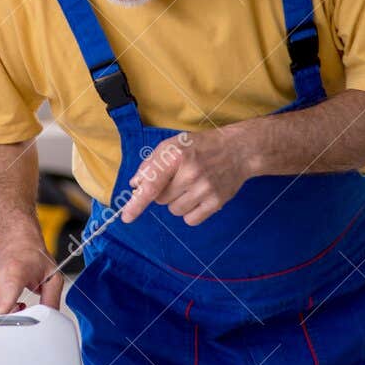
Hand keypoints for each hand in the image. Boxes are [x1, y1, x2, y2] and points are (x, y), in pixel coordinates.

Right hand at [0, 239, 63, 313]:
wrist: (14, 243)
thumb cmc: (33, 258)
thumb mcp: (52, 276)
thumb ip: (52, 299)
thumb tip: (50, 318)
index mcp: (13, 274)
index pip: (4, 306)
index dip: (11, 320)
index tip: (19, 322)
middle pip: (0, 315)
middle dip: (14, 317)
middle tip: (25, 306)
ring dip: (6, 314)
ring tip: (16, 301)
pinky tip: (7, 300)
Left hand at [122, 129, 250, 226]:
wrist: (238, 150)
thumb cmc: (201, 147)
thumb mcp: (173, 145)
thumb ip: (151, 163)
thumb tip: (135, 185)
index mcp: (176, 155)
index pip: (152, 184)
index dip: (137, 203)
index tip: (126, 217)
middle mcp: (191, 172)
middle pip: (160, 200)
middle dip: (163, 193)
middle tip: (178, 179)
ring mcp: (205, 188)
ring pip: (174, 211)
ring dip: (177, 202)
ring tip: (190, 187)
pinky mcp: (217, 202)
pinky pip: (191, 220)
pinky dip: (190, 212)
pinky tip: (198, 197)